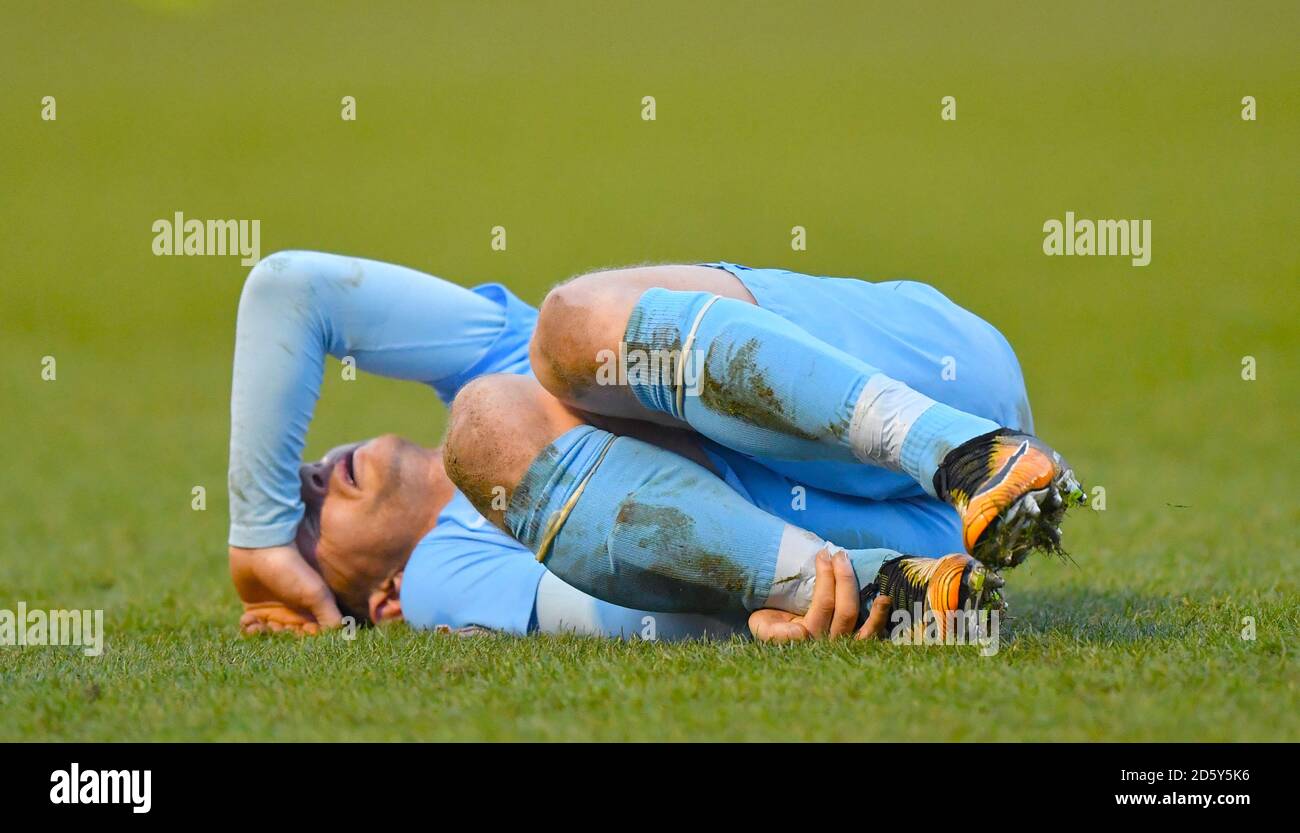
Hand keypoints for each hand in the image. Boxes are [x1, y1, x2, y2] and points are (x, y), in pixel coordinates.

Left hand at [229, 544, 342, 634]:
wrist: (261, 546)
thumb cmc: (293, 568)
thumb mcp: (315, 593)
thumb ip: (330, 616)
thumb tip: (341, 635)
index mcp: (314, 610)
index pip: (315, 635)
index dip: (308, 638)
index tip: (301, 633)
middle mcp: (296, 613)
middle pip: (291, 638)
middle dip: (283, 638)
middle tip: (276, 628)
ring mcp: (276, 611)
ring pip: (271, 634)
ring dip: (264, 635)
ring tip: (257, 627)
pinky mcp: (256, 608)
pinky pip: (254, 626)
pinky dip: (250, 627)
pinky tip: (248, 620)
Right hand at [748, 549, 893, 642]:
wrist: (778, 639)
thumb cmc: (771, 627)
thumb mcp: (761, 627)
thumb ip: (774, 633)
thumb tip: (800, 633)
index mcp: (806, 636)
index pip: (822, 605)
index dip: (826, 578)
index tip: (822, 555)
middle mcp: (827, 641)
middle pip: (842, 607)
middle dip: (841, 575)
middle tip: (835, 552)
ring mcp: (842, 643)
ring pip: (856, 618)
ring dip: (856, 587)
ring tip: (852, 564)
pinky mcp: (855, 644)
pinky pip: (871, 635)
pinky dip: (879, 618)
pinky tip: (883, 598)